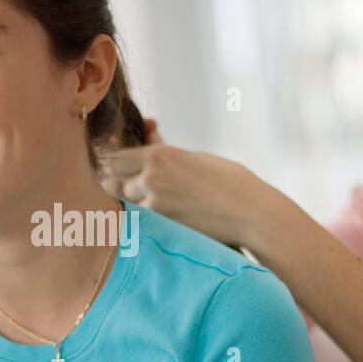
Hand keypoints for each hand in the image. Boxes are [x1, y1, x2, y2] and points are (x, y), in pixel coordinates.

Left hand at [98, 118, 265, 247]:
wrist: (251, 213)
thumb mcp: (195, 157)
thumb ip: (165, 149)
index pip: (113, 158)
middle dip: (114, 184)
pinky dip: (140, 220)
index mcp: (158, 155)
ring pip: (124, 204)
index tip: (118, 168)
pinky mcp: (161, 229)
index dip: (113, 164)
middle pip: (110, 182)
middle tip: (124, 187)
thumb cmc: (229, 181)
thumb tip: (148, 132)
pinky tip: (153, 219)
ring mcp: (153, 206)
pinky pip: (138, 222)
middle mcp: (149, 179)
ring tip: (144, 204)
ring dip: (128, 203)